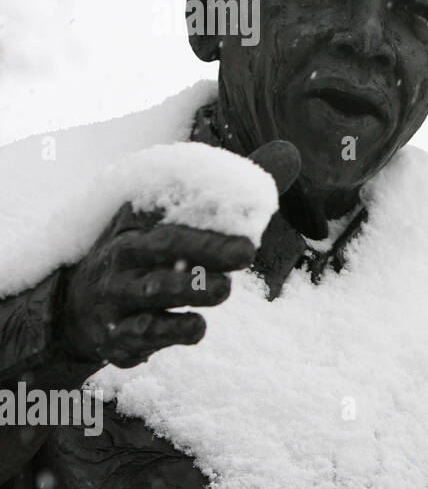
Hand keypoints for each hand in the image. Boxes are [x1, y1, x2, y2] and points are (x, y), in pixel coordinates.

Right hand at [55, 141, 298, 369]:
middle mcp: (123, 255)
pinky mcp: (118, 334)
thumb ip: (232, 195)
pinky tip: (196, 325)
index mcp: (139, 221)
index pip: (171, 208)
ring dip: (189, 289)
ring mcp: (116, 296)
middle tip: (246, 251)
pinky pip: (143, 332)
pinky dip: (170, 330)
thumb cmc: (146, 256)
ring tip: (223, 288)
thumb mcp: (174, 221)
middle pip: (162, 246)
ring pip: (152, 291)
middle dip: (204, 248)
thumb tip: (289, 153)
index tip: (244, 213)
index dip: (205, 209)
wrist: (78, 309)